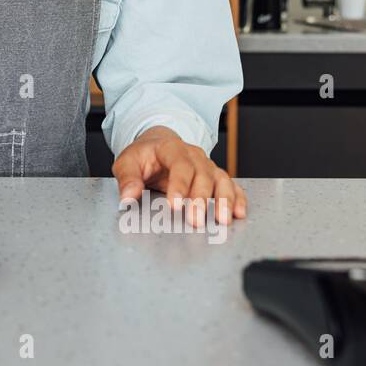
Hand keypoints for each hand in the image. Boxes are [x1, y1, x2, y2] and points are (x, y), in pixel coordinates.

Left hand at [112, 125, 246, 226]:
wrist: (157, 145)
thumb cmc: (143, 156)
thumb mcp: (127, 162)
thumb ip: (127, 179)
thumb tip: (128, 197)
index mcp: (171, 148)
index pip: (179, 164)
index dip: (179, 184)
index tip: (175, 205)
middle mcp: (194, 155)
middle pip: (203, 174)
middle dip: (200, 199)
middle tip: (196, 220)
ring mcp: (207, 165)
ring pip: (221, 179)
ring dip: (224, 200)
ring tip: (223, 220)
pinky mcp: (215, 176)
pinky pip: (231, 185)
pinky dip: (237, 198)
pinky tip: (238, 213)